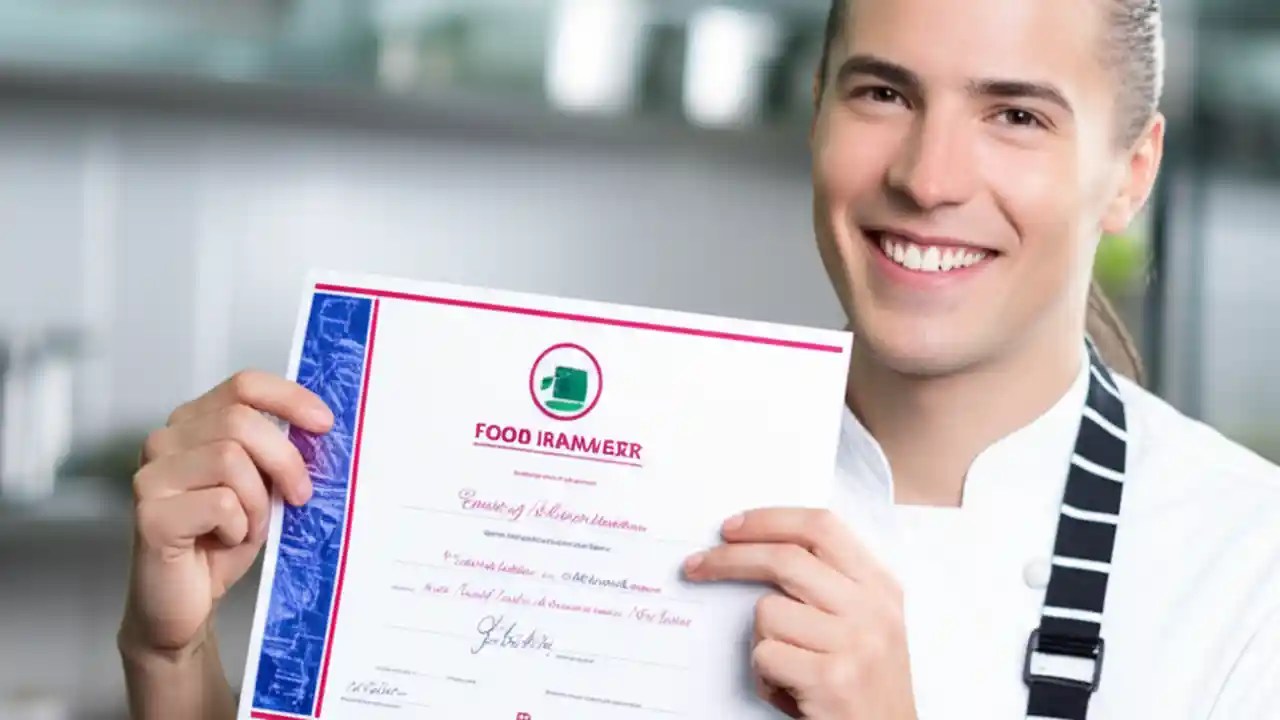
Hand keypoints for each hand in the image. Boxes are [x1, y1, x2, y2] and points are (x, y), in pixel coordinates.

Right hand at [119, 370, 332, 659]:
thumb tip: (321, 429)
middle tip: (299, 496)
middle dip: (284, 461)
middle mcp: (164, 441)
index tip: (324, 424)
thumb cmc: (223, 542)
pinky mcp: (150, 513)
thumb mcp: (261, 488)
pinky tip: (224, 542)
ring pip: (231, 460)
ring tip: (249, 527)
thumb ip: (276, 454)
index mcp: (193, 424)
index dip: (288, 398)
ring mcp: (151, 476)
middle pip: (241, 422)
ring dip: (257, 503)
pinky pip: (221, 503)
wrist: (185, 605)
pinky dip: (239, 528)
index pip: (243, 385)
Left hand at [683, 509, 916, 719]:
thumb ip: (829, 583)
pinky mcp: (832, 679)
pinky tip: (788, 689)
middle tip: (696, 565)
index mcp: (880, 586)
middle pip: (785, 558)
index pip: (820, 526)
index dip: (769, 520)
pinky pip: (766, 654)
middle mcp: (871, 609)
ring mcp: (854, 643)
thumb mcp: (865, 622)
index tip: (731, 527)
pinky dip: (764, 673)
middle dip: (729, 559)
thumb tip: (757, 546)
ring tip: (785, 664)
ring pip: (767, 611)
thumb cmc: (865, 683)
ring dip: (760, 639)